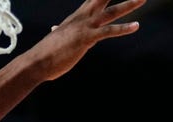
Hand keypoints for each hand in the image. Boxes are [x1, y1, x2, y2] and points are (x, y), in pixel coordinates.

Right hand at [32, 0, 146, 80]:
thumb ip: (59, 32)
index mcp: (76, 18)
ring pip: (111, 12)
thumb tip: (55, 28)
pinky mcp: (86, 39)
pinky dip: (123, 29)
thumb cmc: (45, 54)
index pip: (93, 0)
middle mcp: (82, 18)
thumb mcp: (55, 39)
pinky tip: (136, 26)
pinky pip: (108, 32)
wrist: (36, 63)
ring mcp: (84, 28)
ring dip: (129, 4)